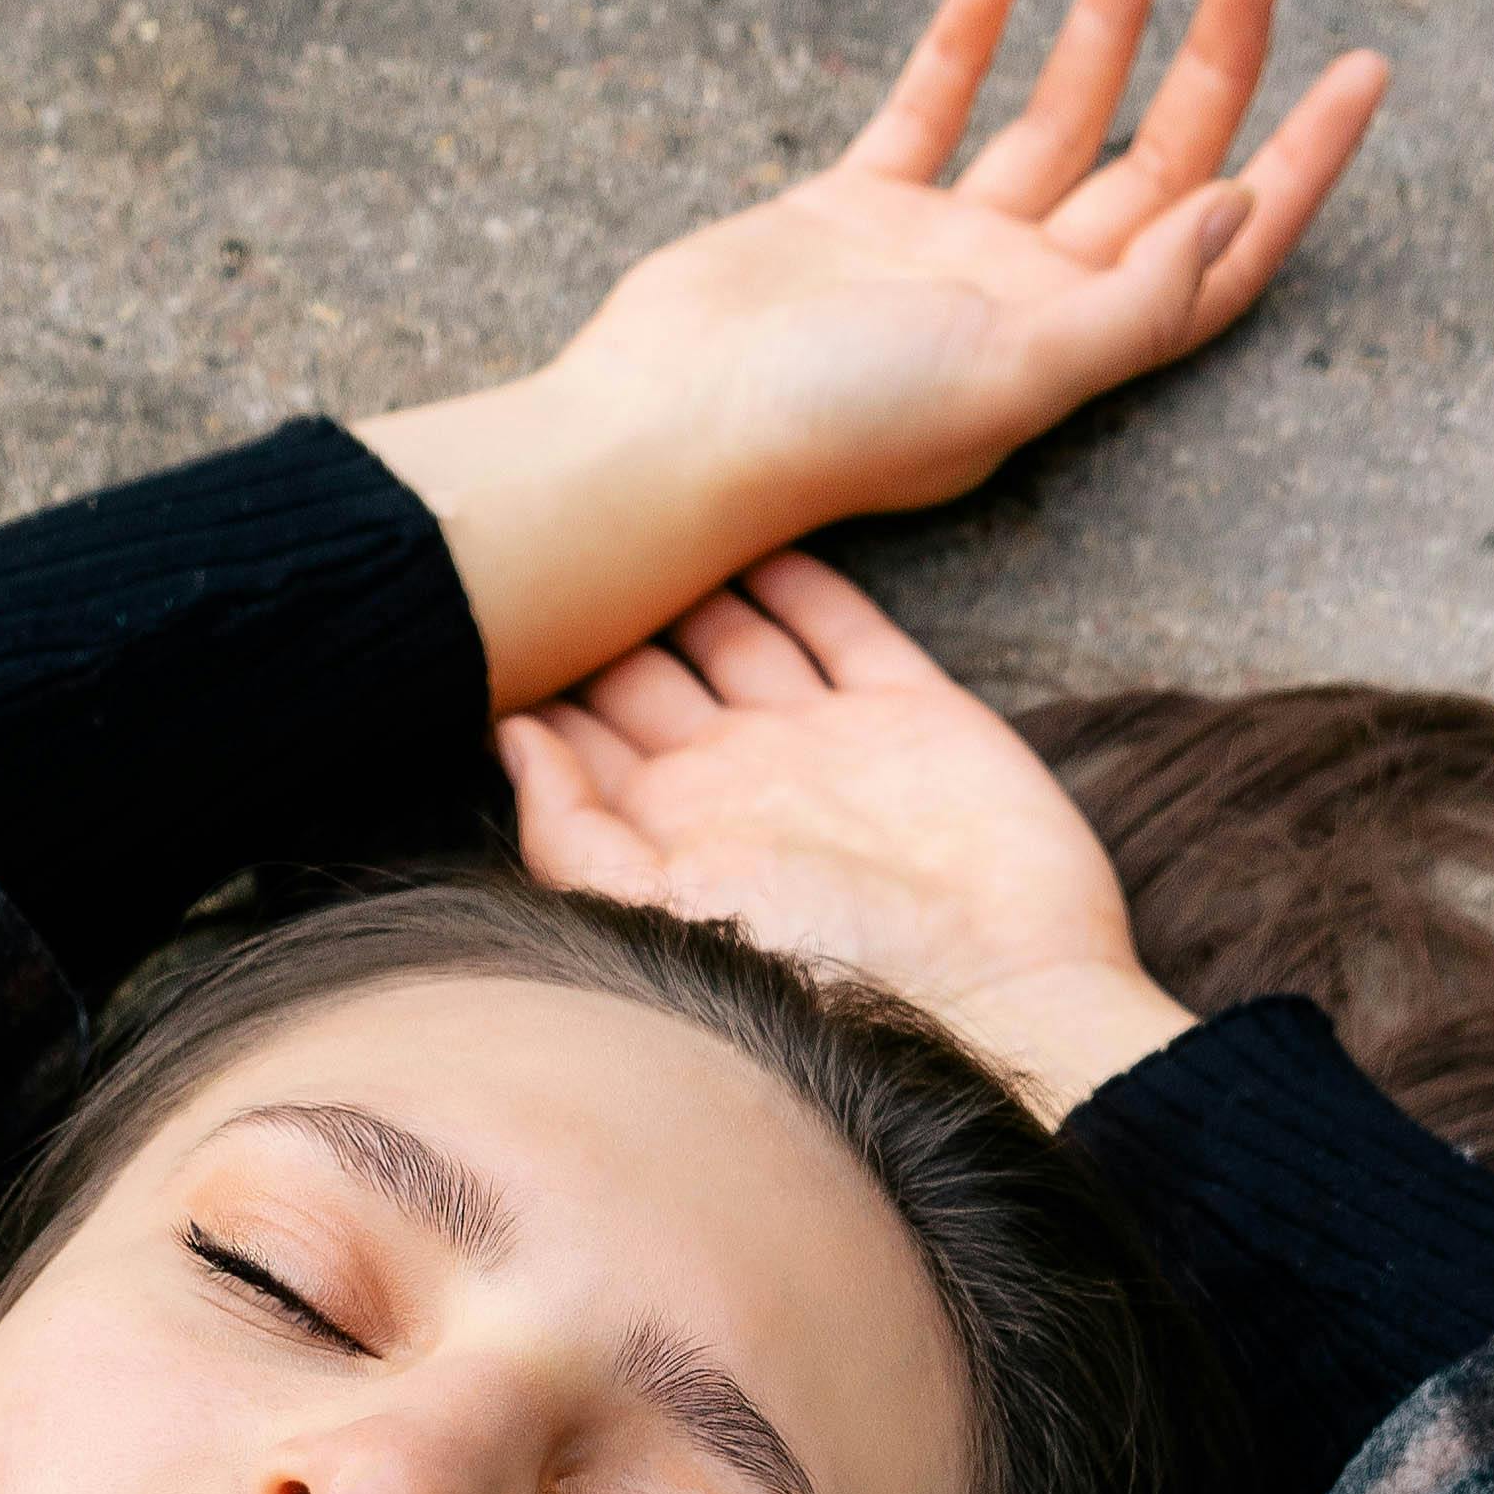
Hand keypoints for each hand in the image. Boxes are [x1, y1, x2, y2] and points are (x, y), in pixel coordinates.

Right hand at [365, 0, 1384, 708]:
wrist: (668, 428)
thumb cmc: (832, 426)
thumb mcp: (1009, 373)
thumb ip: (1132, 305)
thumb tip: (1243, 213)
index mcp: (1071, 351)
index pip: (1219, 251)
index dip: (1301, 167)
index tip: (1363, 67)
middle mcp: (1020, 302)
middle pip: (1154, 162)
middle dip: (1216, 54)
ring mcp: (937, 255)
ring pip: (1055, 114)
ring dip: (1108, 14)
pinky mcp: (851, 212)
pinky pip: (933, 107)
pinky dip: (969, 36)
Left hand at [501, 554, 1189, 1118]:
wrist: (1001, 1000)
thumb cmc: (823, 977)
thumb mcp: (664, 918)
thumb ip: (574, 835)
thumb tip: (510, 734)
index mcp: (665, 834)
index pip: (580, 738)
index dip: (539, 673)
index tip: (492, 599)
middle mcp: (736, 783)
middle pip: (647, 673)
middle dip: (605, 608)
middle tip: (564, 520)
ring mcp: (824, 746)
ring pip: (739, 637)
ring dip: (695, 575)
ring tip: (649, 494)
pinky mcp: (912, 715)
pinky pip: (841, 627)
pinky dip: (801, 577)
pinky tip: (762, 520)